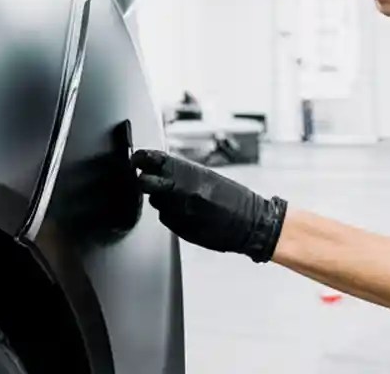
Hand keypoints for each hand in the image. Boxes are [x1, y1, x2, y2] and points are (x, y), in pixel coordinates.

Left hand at [132, 148, 286, 262]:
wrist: (252, 225)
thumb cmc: (234, 198)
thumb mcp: (208, 176)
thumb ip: (181, 173)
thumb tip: (157, 167)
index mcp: (191, 176)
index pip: (155, 162)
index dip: (142, 159)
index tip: (137, 158)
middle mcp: (183, 194)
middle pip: (147, 184)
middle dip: (145, 181)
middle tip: (148, 179)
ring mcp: (181, 214)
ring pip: (157, 203)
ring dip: (161, 199)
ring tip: (179, 198)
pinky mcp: (182, 231)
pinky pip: (167, 219)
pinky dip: (171, 214)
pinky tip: (185, 212)